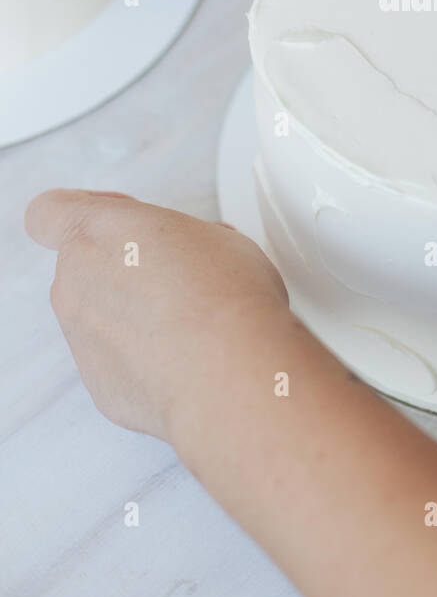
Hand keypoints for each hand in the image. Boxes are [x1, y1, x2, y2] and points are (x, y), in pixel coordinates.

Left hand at [26, 189, 289, 441]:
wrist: (228, 373)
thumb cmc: (225, 296)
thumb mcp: (215, 235)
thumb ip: (175, 238)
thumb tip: (190, 255)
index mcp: (97, 230)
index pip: (48, 213)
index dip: (79, 214)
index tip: (117, 221)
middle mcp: (75, 282)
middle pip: (81, 265)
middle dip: (123, 268)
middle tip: (174, 277)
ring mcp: (80, 337)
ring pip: (97, 316)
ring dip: (133, 315)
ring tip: (188, 324)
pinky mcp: (97, 383)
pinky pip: (115, 361)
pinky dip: (142, 359)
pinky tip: (184, 358)